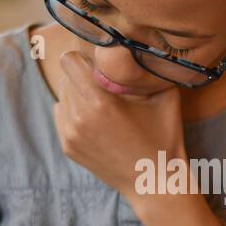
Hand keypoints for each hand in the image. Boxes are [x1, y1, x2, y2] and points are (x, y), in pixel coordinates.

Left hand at [53, 49, 185, 198]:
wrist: (154, 182)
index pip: (68, 60)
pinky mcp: (67, 147)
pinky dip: (74, 111)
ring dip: (78, 93)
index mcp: (99, 103)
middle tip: (105, 84)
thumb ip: (147, 67)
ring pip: (62, 95)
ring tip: (103, 104)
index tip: (99, 63)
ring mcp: (70, 135)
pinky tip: (97, 120)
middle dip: (82, 75)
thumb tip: (134, 43)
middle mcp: (79, 118)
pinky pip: (61, 113)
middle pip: (65, 77)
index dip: (84, 57)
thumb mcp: (164, 95)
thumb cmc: (163, 137)